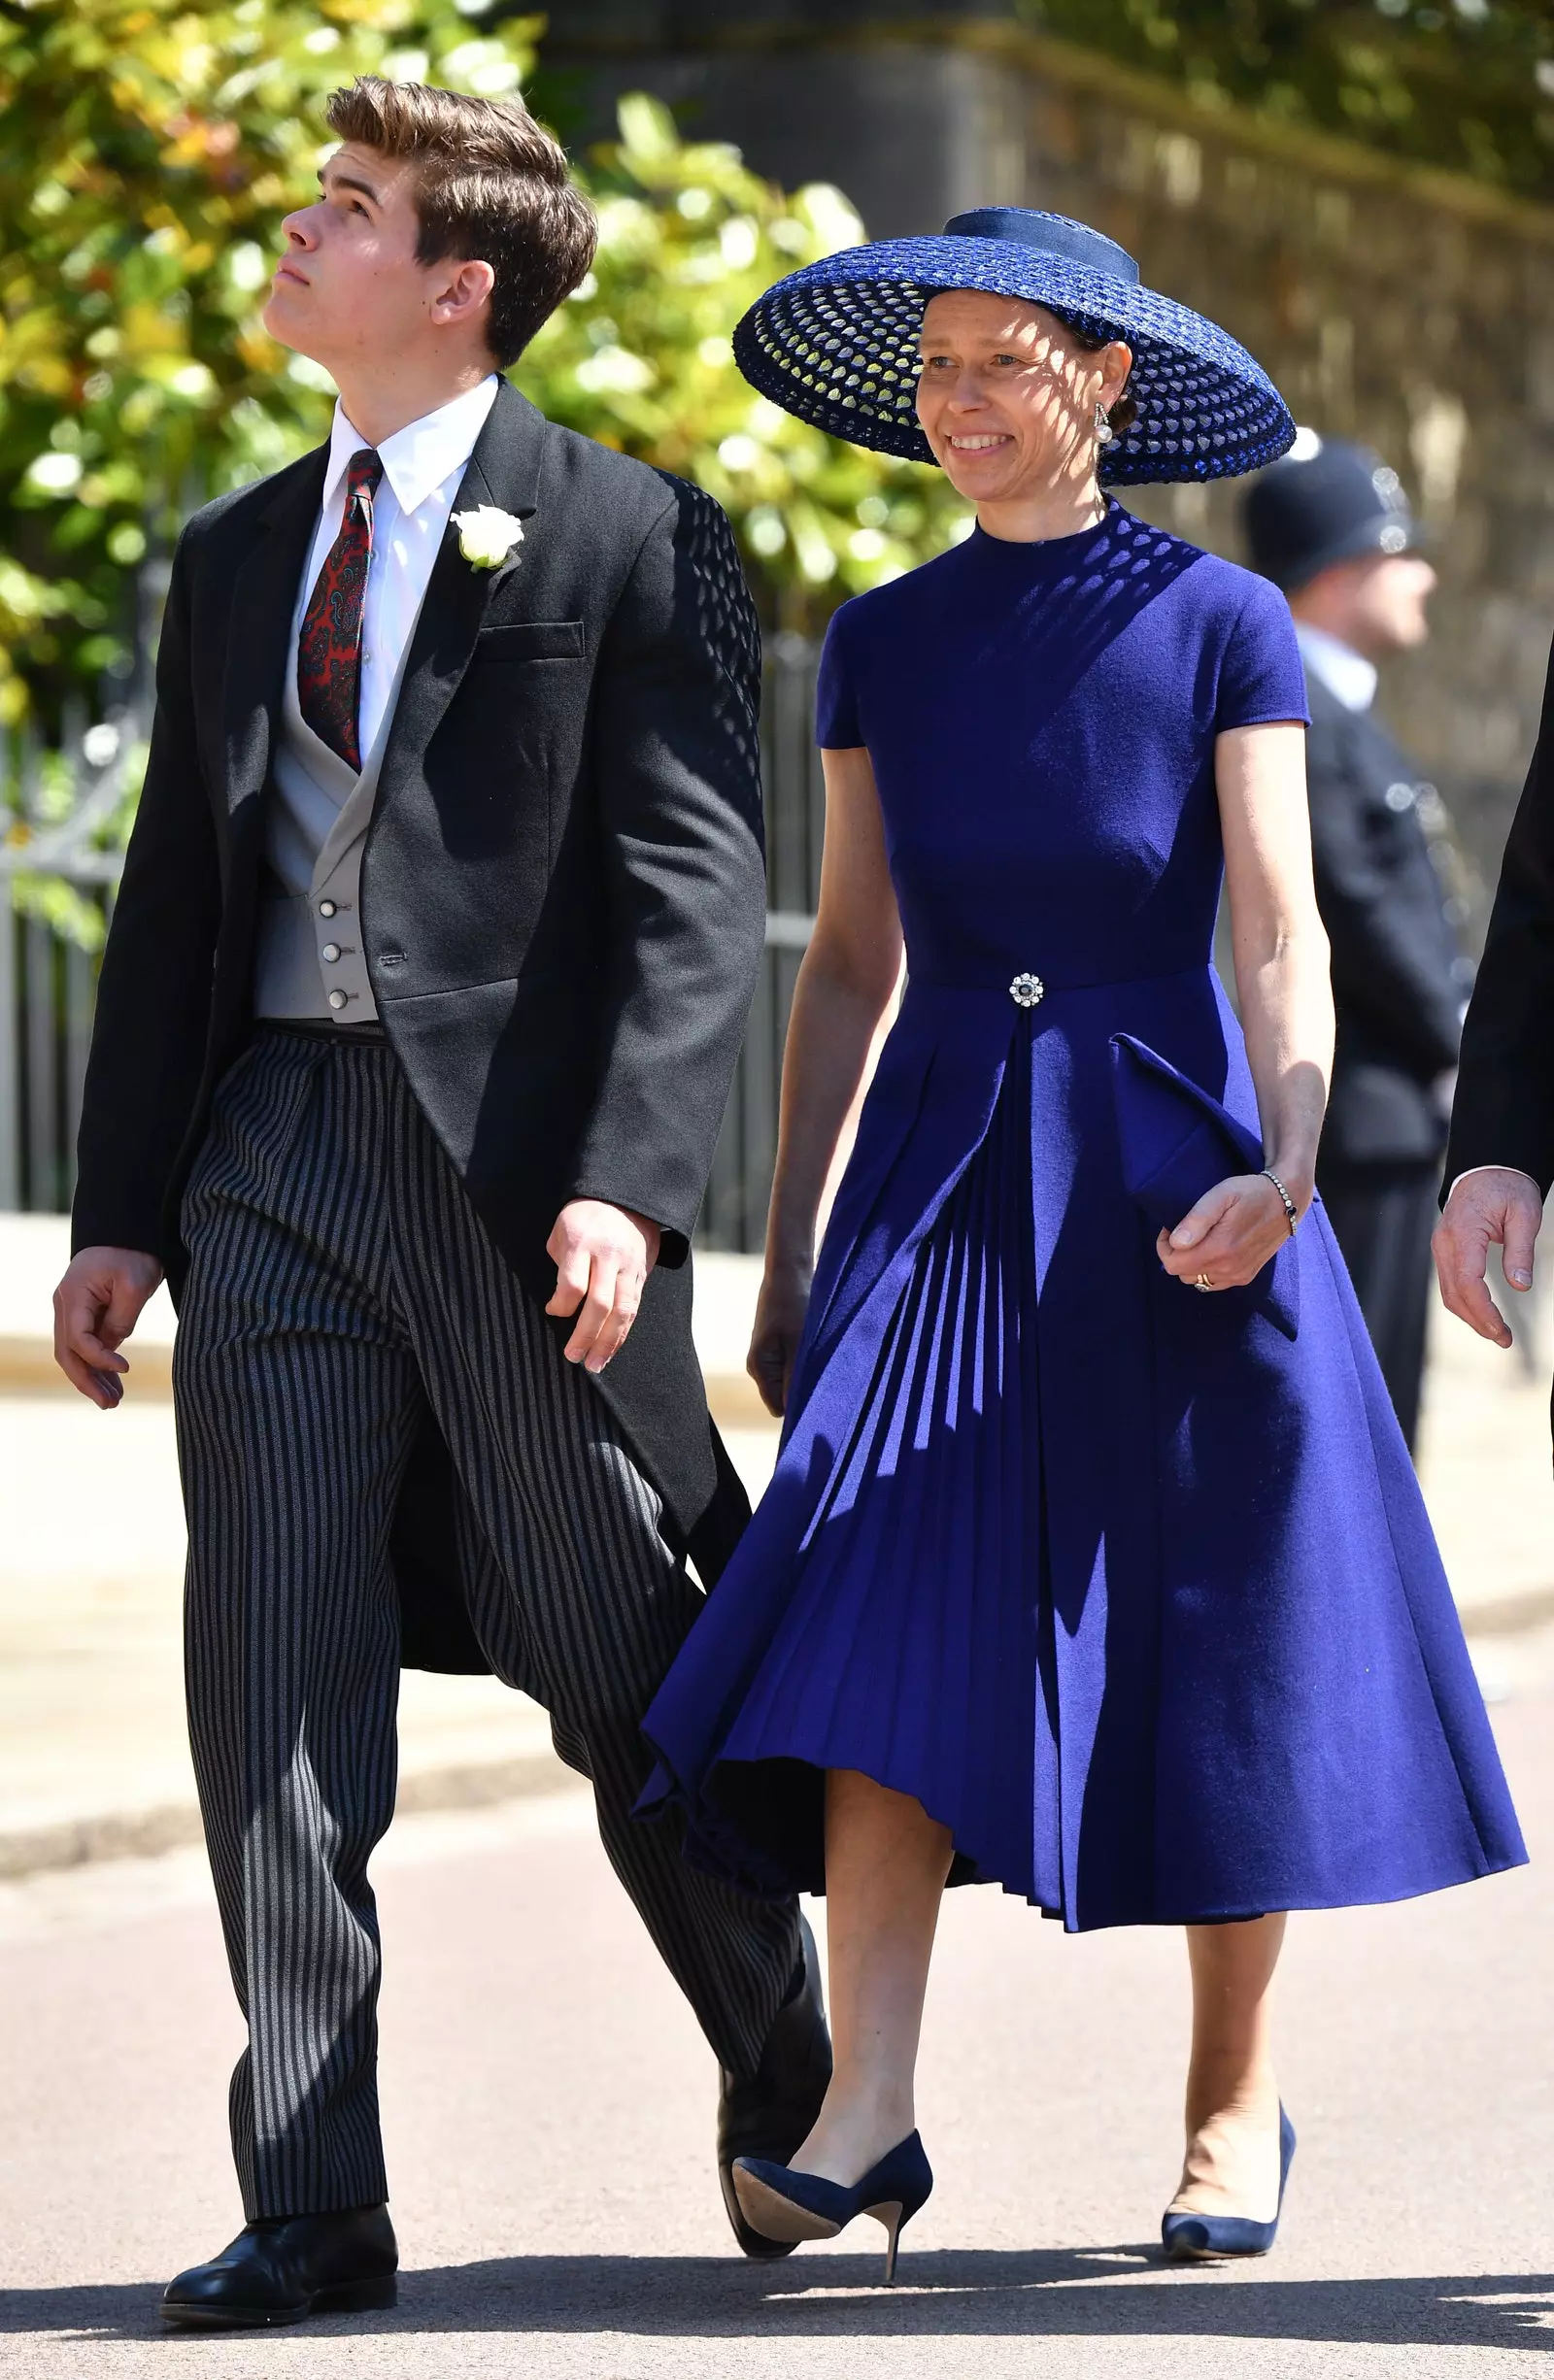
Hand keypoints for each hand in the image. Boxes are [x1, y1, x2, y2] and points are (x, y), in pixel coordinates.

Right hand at [53, 1246, 164, 1407]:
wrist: (127, 1231)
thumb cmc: (133, 1253)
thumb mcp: (135, 1284)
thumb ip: (122, 1319)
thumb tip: (112, 1349)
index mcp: (73, 1295)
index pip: (79, 1338)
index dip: (100, 1358)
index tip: (126, 1369)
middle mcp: (65, 1305)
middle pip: (68, 1353)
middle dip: (87, 1381)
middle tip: (111, 1404)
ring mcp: (71, 1311)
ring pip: (74, 1354)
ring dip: (91, 1378)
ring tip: (114, 1402)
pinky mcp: (84, 1315)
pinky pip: (85, 1346)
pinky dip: (97, 1365)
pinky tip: (113, 1385)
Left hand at [545, 1199, 659, 1373]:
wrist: (627, 1197)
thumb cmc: (584, 1214)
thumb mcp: (561, 1228)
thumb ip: (559, 1262)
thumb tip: (561, 1303)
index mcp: (582, 1241)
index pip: (573, 1284)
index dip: (561, 1305)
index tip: (552, 1311)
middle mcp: (609, 1255)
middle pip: (600, 1303)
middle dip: (585, 1335)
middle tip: (573, 1356)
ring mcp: (629, 1266)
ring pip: (622, 1311)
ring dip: (608, 1342)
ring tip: (595, 1364)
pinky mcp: (642, 1274)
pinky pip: (634, 1308)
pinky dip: (622, 1332)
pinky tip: (611, 1348)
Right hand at [747, 1260, 811, 1418]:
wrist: (788, 1272)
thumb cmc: (793, 1304)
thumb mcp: (798, 1342)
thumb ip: (795, 1379)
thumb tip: (796, 1413)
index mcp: (760, 1368)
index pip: (779, 1408)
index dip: (799, 1408)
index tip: (821, 1398)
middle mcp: (761, 1367)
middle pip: (785, 1397)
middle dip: (804, 1391)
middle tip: (826, 1377)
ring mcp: (769, 1358)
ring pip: (792, 1382)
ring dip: (807, 1375)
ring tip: (821, 1358)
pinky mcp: (779, 1348)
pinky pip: (794, 1368)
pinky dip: (807, 1364)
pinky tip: (818, 1350)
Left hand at [1156, 1173, 1294, 1290]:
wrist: (1286, 1201)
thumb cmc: (1251, 1193)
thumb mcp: (1222, 1194)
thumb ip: (1197, 1219)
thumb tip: (1175, 1243)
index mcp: (1219, 1249)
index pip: (1172, 1265)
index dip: (1164, 1246)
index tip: (1170, 1228)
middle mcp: (1229, 1269)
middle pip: (1182, 1274)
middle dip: (1176, 1254)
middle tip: (1185, 1231)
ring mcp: (1238, 1276)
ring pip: (1197, 1280)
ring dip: (1191, 1263)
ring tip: (1199, 1240)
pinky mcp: (1246, 1277)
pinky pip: (1214, 1283)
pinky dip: (1207, 1270)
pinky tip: (1213, 1251)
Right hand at [1433, 1166, 1542, 1347]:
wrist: (1486, 1169)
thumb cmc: (1507, 1187)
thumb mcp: (1525, 1214)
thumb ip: (1521, 1250)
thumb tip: (1521, 1285)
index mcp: (1463, 1232)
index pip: (1467, 1281)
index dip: (1484, 1310)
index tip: (1502, 1329)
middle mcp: (1444, 1243)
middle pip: (1453, 1294)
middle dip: (1478, 1321)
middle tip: (1505, 1339)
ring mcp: (1441, 1248)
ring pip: (1448, 1293)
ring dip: (1470, 1317)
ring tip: (1497, 1333)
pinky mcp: (1445, 1252)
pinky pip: (1450, 1284)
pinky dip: (1465, 1303)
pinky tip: (1484, 1315)